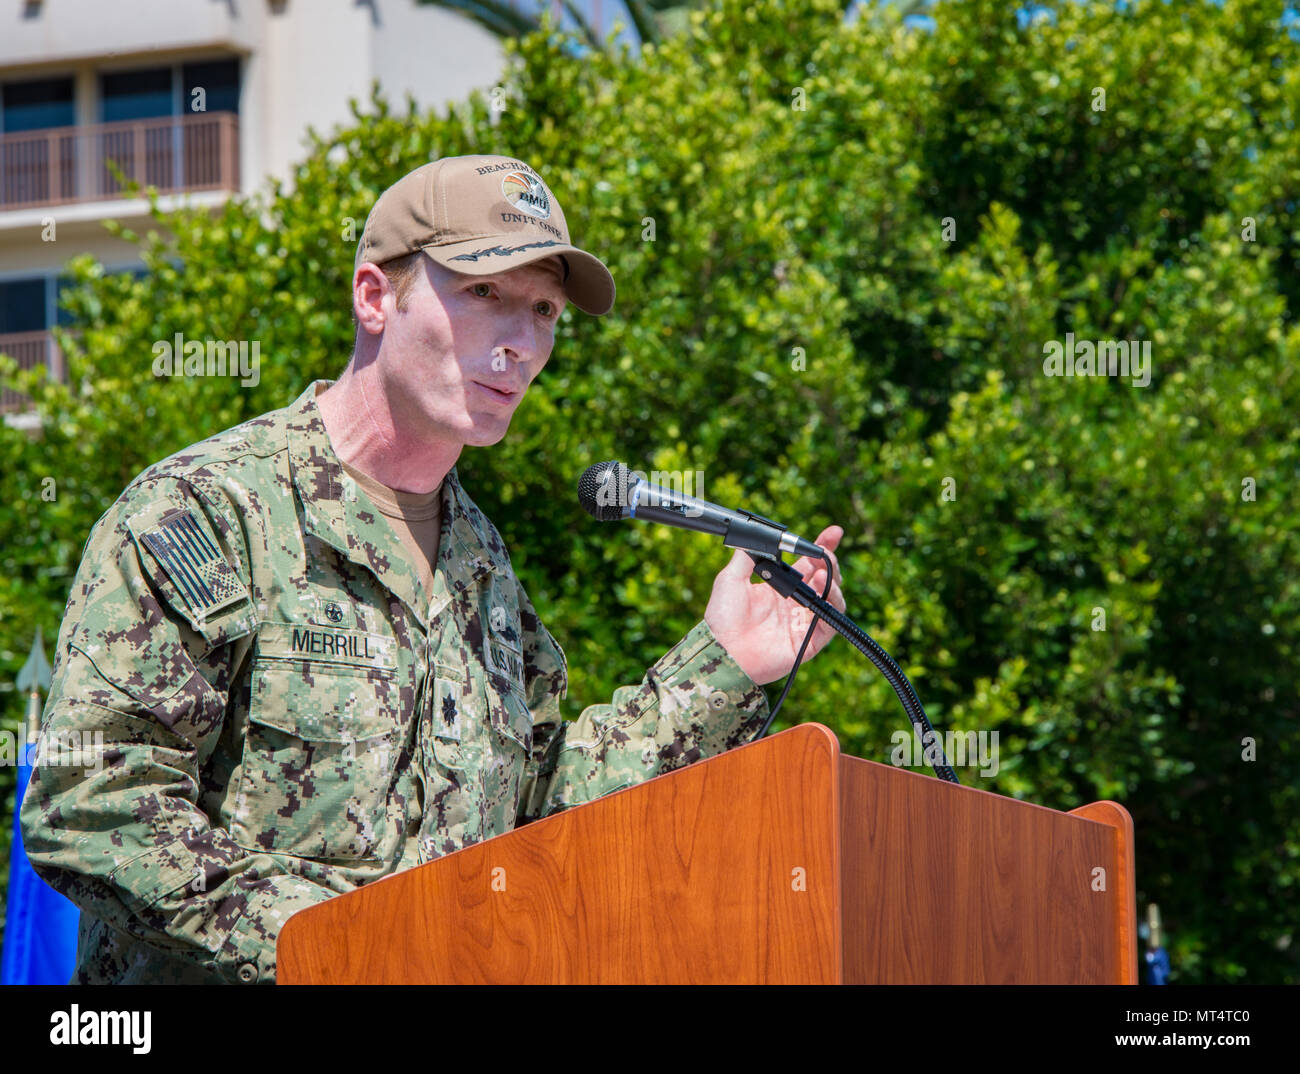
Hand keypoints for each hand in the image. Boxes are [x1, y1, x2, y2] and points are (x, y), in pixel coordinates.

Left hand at [704, 526, 844, 685]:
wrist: (720, 650)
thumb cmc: (722, 618)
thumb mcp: (730, 579)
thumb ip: (746, 556)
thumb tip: (757, 536)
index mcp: (779, 587)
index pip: (808, 564)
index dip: (822, 548)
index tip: (833, 532)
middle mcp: (794, 604)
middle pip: (824, 579)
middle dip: (829, 563)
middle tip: (824, 554)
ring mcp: (802, 623)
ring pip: (831, 601)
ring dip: (831, 584)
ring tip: (822, 575)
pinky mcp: (807, 643)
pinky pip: (829, 627)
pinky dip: (832, 611)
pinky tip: (825, 595)